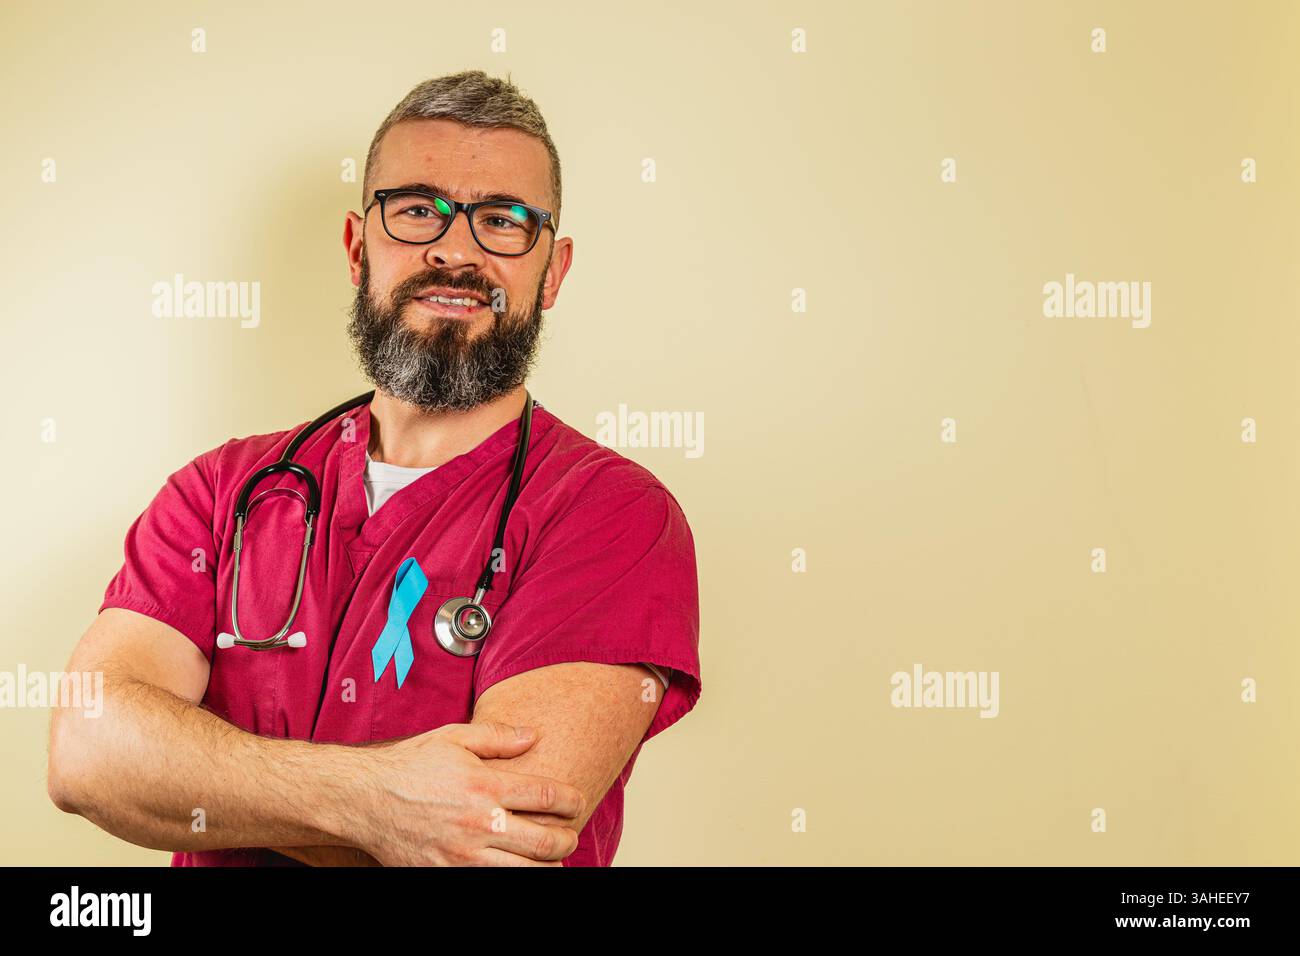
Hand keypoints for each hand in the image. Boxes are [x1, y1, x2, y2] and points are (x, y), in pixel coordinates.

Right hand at [355, 721, 585, 865]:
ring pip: (524, 872)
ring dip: (546, 867)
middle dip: (566, 840)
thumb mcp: (452, 737)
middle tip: (569, 835)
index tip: (576, 801)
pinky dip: (510, 876)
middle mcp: (478, 823)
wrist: (361, 798)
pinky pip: (489, 883)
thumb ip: (497, 736)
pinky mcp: (444, 874)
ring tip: (550, 859)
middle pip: (544, 843)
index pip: (547, 797)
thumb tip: (534, 735)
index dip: (571, 800)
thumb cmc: (408, 766)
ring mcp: (462, 855)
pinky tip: (515, 867)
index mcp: (485, 786)